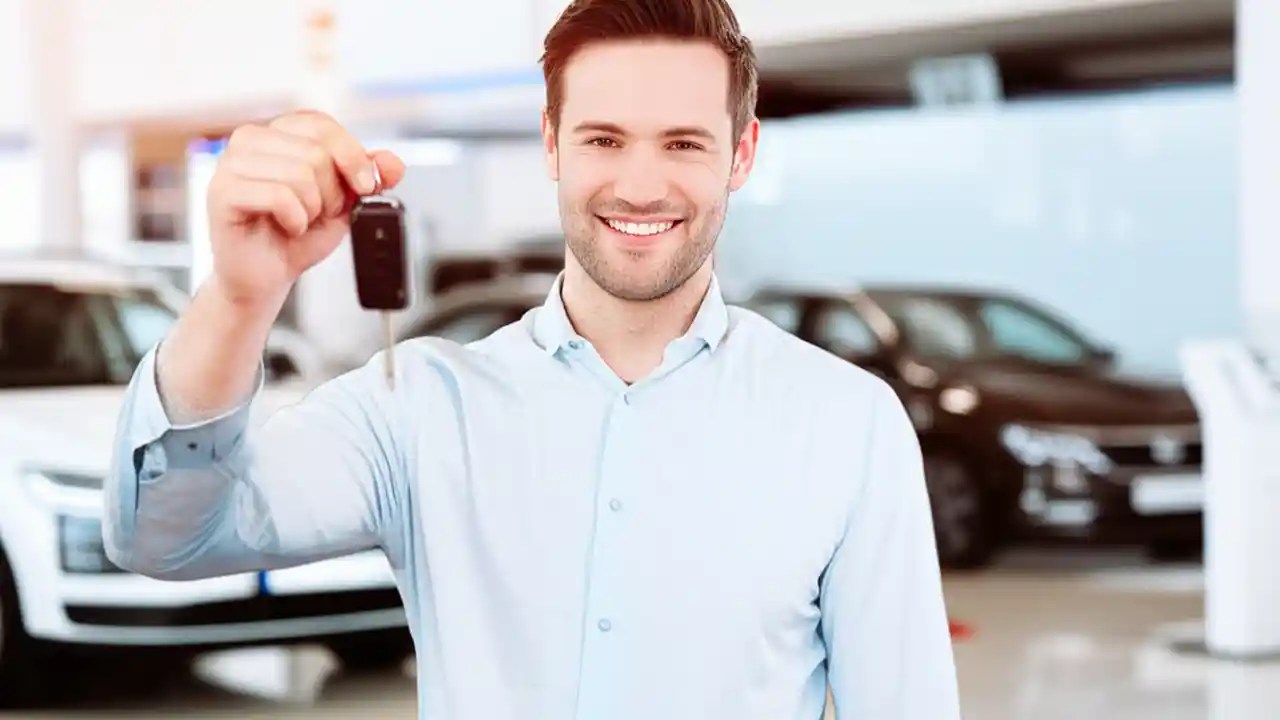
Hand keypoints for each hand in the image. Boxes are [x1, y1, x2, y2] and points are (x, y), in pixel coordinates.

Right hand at [206, 109, 406, 308]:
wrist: (267, 276)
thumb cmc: (297, 236)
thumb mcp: (345, 203)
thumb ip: (370, 177)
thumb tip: (392, 162)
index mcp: (278, 133)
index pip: (322, 124)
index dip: (351, 155)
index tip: (365, 185)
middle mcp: (251, 140)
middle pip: (316, 152)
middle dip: (331, 193)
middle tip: (317, 213)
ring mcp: (231, 163)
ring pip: (300, 174)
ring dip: (312, 208)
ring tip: (298, 220)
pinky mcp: (222, 191)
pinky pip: (280, 196)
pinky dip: (295, 220)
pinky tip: (286, 227)